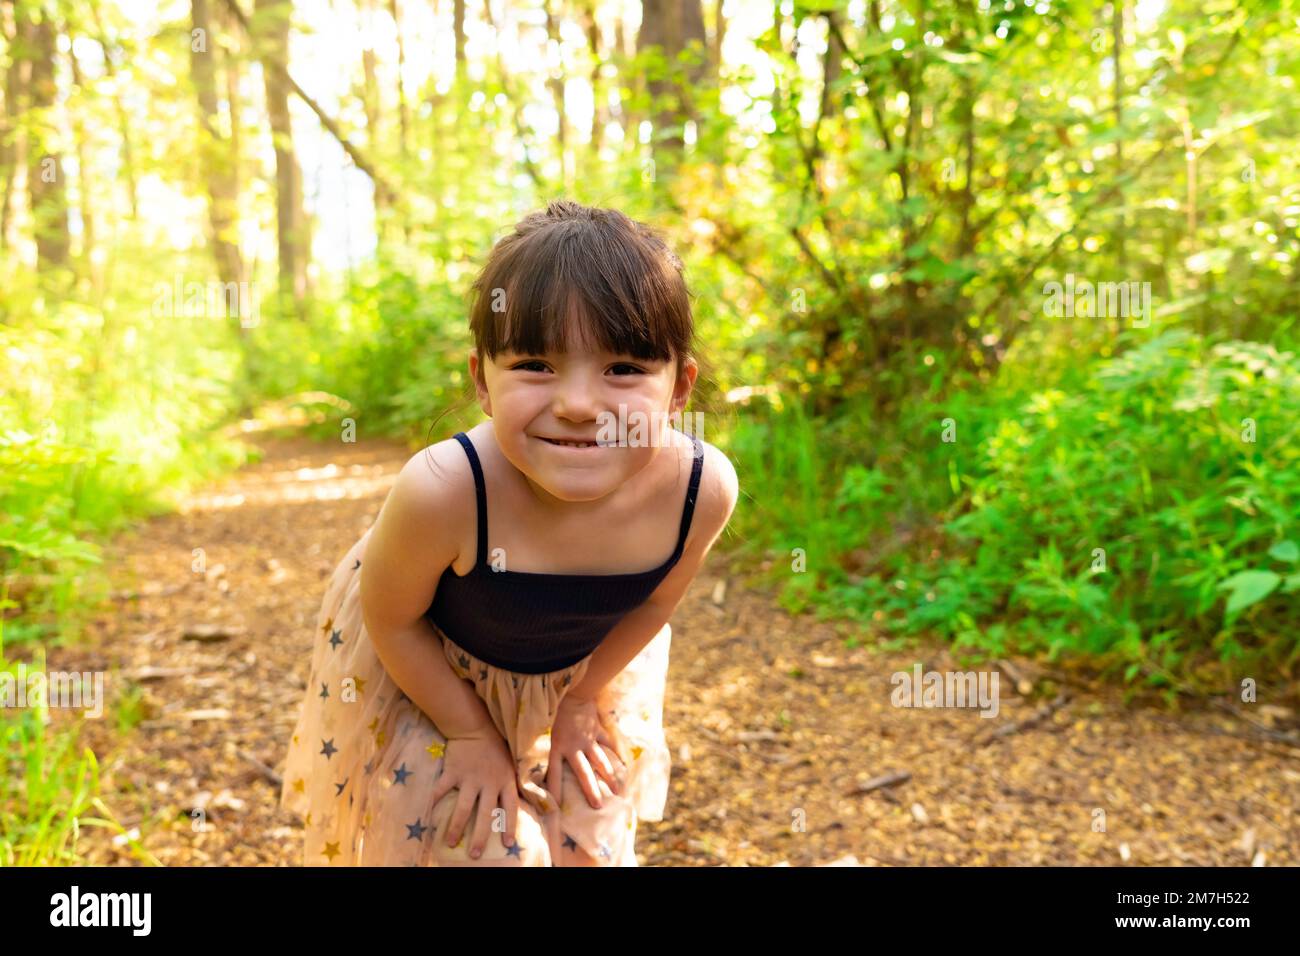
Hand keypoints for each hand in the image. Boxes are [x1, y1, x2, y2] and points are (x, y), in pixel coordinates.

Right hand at [427, 726, 520, 858]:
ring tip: (451, 843)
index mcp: (506, 780)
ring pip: (463, 808)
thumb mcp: (510, 765)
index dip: (509, 826)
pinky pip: (442, 790)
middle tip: (476, 854)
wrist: (475, 726)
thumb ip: (510, 784)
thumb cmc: (495, 748)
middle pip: (486, 814)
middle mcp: (489, 782)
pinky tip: (428, 815)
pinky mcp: (453, 772)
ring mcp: (470, 778)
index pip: (511, 808)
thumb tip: (517, 805)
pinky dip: (434, 802)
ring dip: (456, 827)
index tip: (508, 844)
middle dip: (481, 836)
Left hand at [548, 693, 626, 809]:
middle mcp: (574, 747)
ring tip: (618, 791)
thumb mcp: (544, 726)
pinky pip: (609, 744)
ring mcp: (588, 740)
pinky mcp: (598, 731)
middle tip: (598, 806)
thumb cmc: (554, 707)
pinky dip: (617, 753)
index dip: (554, 791)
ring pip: (601, 762)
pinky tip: (625, 764)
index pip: (553, 773)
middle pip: (584, 774)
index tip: (556, 807)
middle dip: (591, 791)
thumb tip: (532, 754)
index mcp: (557, 747)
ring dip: (610, 777)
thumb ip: (544, 741)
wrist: (572, 690)